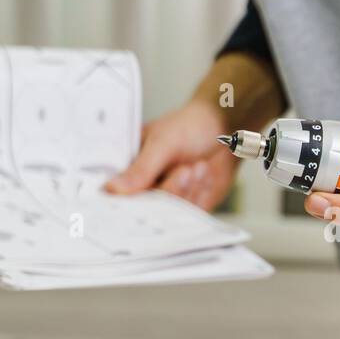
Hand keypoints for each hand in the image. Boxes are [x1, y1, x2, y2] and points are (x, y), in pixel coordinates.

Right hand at [104, 100, 235, 209]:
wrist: (225, 131)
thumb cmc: (190, 126)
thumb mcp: (163, 142)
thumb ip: (141, 168)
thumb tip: (114, 188)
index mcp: (128, 166)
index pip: (115, 192)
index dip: (124, 199)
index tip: (141, 194)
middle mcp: (145, 185)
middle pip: (145, 207)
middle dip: (169, 189)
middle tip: (184, 171)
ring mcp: (166, 197)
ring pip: (169, 212)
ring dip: (188, 189)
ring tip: (198, 166)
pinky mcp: (187, 205)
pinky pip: (189, 212)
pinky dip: (200, 193)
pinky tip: (205, 174)